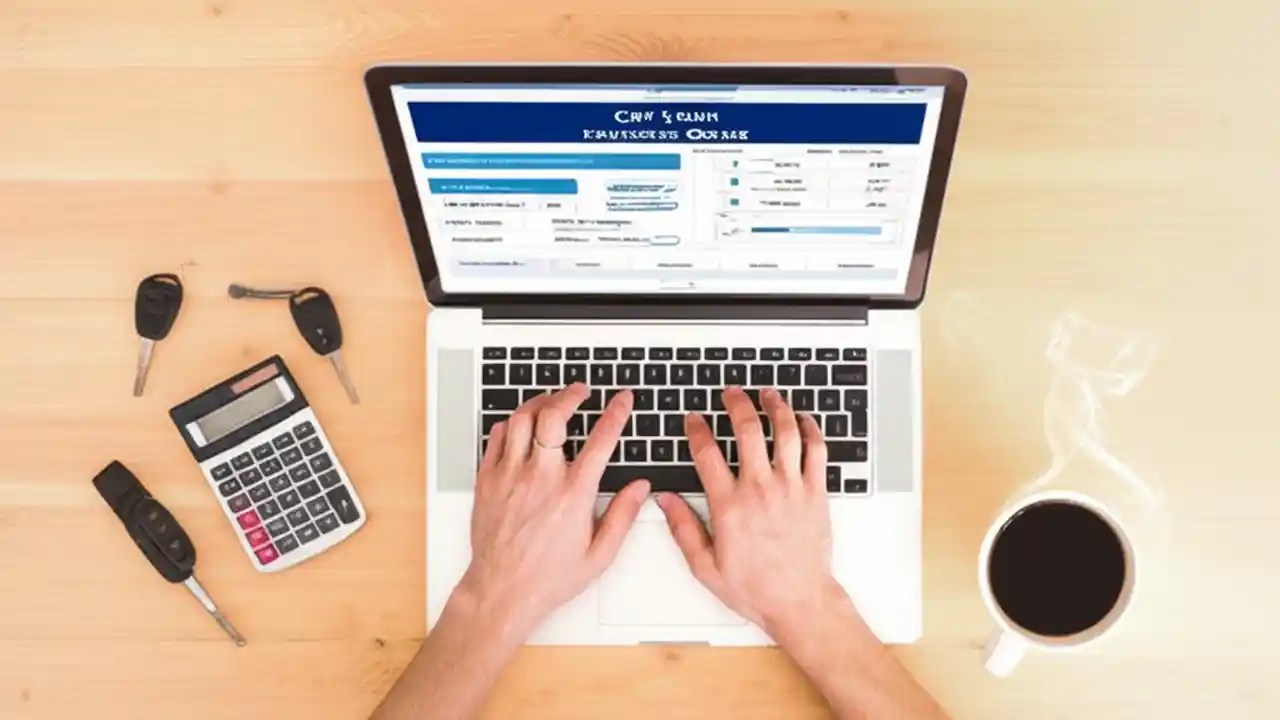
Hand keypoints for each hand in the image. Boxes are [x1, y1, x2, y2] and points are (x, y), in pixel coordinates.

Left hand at [455, 384, 649, 640]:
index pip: (601, 440)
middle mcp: (540, 478)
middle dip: (570, 394)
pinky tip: (521, 425)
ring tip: (551, 401)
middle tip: (580, 390)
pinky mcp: (488, 481)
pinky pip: (496, 438)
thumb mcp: (599, 555)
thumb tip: (640, 488)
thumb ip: (623, 516)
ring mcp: (510, 477)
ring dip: (539, 403)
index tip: (622, 400)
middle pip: (553, 416)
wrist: (501, 592)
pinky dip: (511, 424)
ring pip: (521, 419)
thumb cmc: (547, 578)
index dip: (616, 413)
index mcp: (573, 494)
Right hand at [657, 386, 837, 640]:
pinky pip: (816, 450)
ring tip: (768, 394)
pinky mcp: (816, 493)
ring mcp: (791, 488)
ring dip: (775, 406)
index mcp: (729, 505)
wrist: (799, 600)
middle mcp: (760, 489)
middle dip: (736, 404)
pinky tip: (803, 419)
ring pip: (784, 432)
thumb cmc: (755, 588)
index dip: (697, 430)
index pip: (707, 453)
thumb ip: (683, 529)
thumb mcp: (705, 566)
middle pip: (747, 430)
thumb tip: (665, 501)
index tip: (694, 420)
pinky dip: (810, 429)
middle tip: (732, 393)